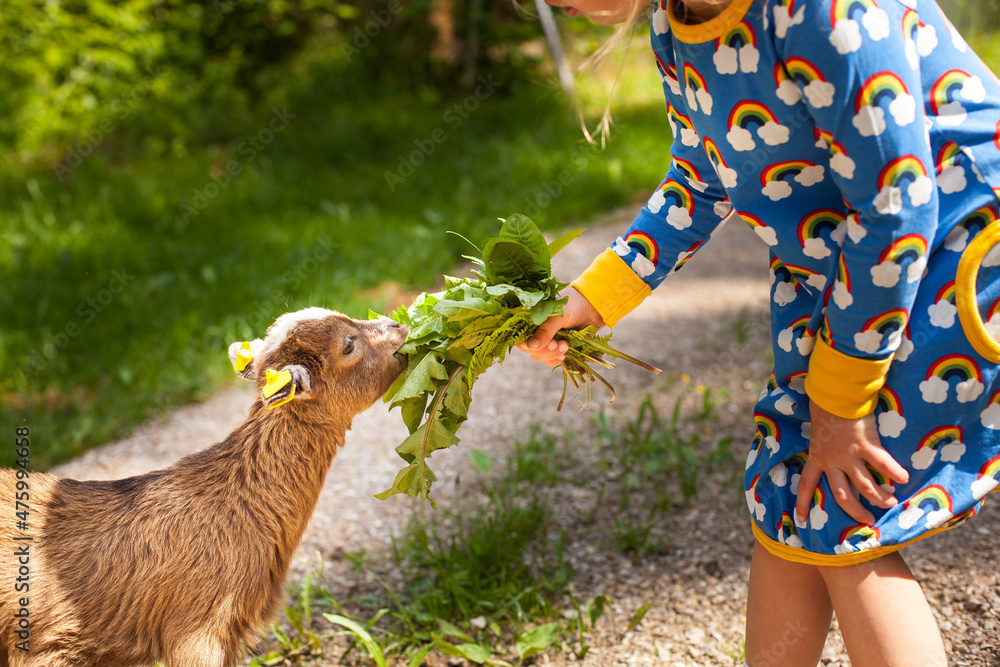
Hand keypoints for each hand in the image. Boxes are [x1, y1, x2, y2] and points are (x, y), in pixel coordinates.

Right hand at [515, 287, 604, 366]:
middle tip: (556, 344)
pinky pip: (550, 360)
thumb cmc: (573, 304)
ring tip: (565, 345)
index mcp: (530, 318)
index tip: (536, 345)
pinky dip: (556, 360)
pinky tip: (563, 355)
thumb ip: (545, 331)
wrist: (594, 307)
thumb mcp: (558, 315)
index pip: (518, 335)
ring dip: (552, 355)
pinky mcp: (557, 347)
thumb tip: (531, 346)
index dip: (525, 343)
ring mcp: (546, 339)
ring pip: (540, 356)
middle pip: (529, 349)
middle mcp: (536, 329)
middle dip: (543, 350)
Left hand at [795, 401, 908, 525]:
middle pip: (842, 495)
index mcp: (817, 456)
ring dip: (879, 497)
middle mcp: (832, 461)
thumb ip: (824, 441)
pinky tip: (905, 478)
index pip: (806, 484)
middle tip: (867, 520)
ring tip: (891, 503)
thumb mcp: (818, 429)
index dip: (803, 502)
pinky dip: (895, 473)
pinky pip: (883, 465)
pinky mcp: (867, 446)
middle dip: (855, 511)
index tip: (800, 518)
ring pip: (865, 486)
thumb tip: (828, 439)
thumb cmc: (825, 407)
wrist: (835, 394)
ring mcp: (849, 456)